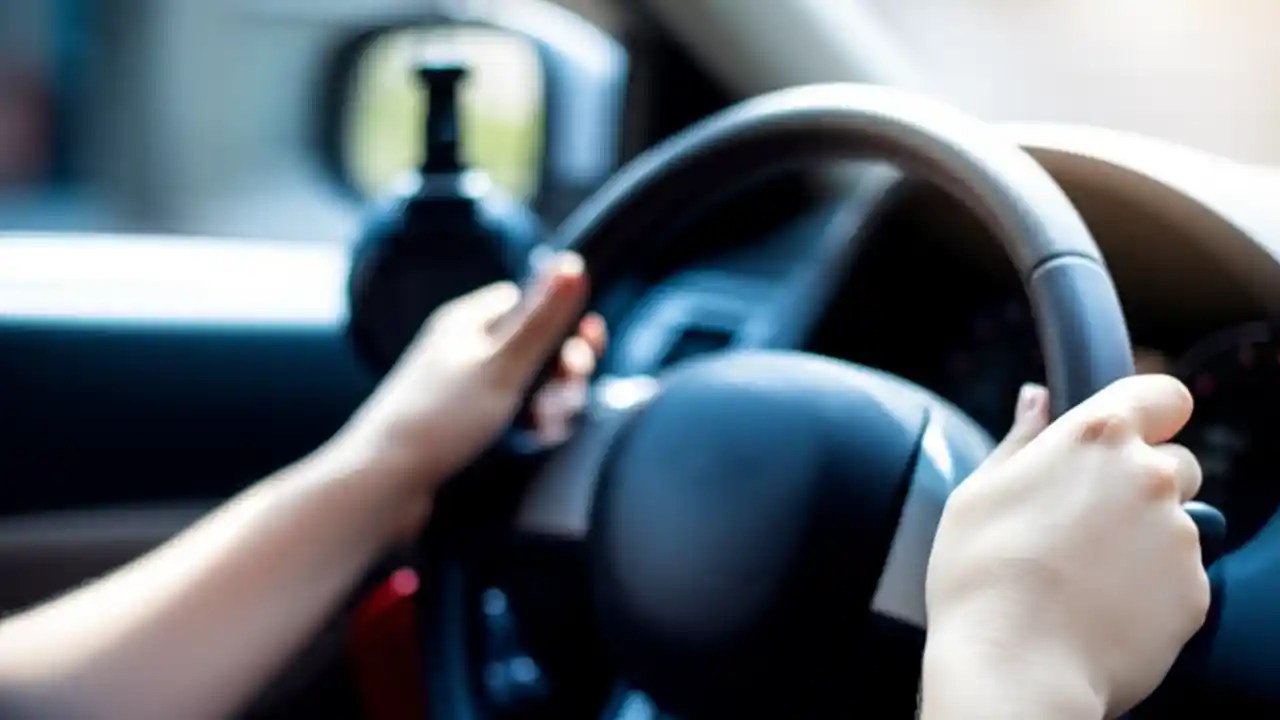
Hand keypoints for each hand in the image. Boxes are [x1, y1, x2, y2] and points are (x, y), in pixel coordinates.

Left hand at [326, 251, 605, 540]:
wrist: (384, 482)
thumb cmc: (437, 419)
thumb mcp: (501, 366)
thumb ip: (543, 319)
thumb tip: (573, 263)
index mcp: (469, 321)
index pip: (530, 301)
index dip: (562, 323)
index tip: (582, 348)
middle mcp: (467, 348)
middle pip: (537, 346)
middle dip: (563, 373)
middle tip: (563, 397)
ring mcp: (466, 386)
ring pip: (531, 384)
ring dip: (552, 404)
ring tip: (546, 426)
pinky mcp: (466, 422)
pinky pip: (514, 414)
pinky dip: (530, 426)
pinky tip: (532, 441)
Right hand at [922, 377, 1209, 718]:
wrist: (1013, 665)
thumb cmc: (980, 574)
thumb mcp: (980, 493)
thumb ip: (1022, 440)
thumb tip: (1036, 399)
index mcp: (1097, 437)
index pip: (1164, 394)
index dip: (1150, 414)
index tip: (1128, 437)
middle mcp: (1150, 476)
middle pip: (1174, 463)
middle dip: (1140, 485)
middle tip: (1084, 523)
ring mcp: (1179, 535)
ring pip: (1175, 525)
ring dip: (1143, 540)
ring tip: (1084, 577)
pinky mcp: (1195, 591)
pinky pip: (1179, 578)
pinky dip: (1150, 589)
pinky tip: (1101, 608)